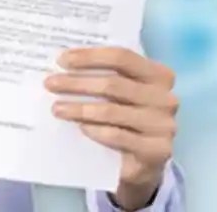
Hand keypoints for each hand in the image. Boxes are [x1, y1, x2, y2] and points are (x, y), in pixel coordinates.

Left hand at [46, 47, 178, 209]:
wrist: (143, 160)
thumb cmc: (126, 116)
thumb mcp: (118, 93)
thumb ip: (101, 76)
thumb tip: (62, 64)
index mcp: (159, 75)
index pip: (122, 57)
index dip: (89, 57)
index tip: (61, 60)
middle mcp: (166, 98)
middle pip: (113, 84)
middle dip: (76, 83)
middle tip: (50, 84)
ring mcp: (164, 125)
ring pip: (112, 111)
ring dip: (79, 108)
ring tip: (56, 108)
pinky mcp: (158, 150)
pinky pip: (118, 136)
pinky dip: (95, 130)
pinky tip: (79, 127)